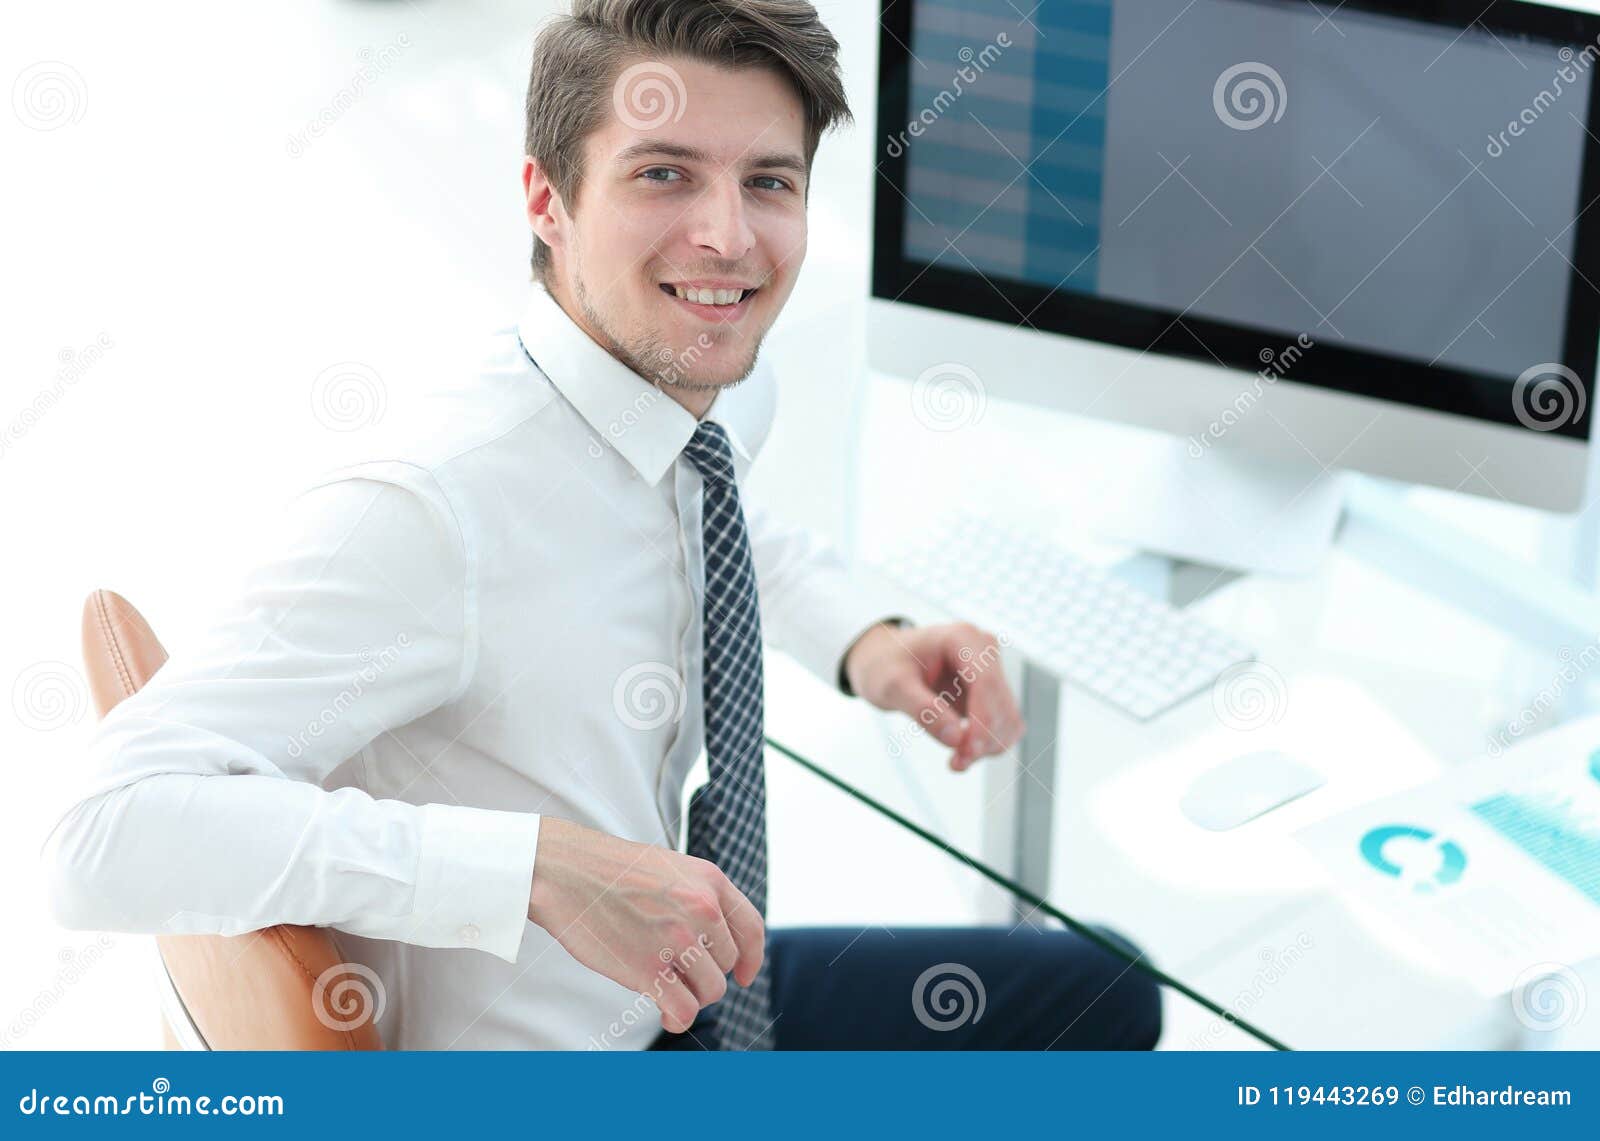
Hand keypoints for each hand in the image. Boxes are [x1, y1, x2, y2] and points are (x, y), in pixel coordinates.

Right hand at [526, 817, 764, 1033]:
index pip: (751, 928)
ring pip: (710, 990)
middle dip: (705, 975)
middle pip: (726, 964)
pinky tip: (667, 1015)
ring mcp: (677, 938)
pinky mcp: (649, 968)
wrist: (564, 870)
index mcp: (710, 880)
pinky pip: (684, 1009)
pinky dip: (679, 1019)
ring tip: (667, 990)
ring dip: (691, 996)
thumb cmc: (608, 871)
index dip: (752, 959)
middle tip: (676, 974)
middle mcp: (702, 908)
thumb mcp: (669, 868)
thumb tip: (710, 945)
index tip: (743, 976)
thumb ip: (696, 898)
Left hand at [844, 620, 1024, 771]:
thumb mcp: (893, 686)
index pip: (986, 682)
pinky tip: (963, 752)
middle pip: (1001, 704)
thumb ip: (923, 710)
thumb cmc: (886, 665)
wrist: (884, 662)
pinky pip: (1002, 725)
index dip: (982, 720)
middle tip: (956, 763)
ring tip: (956, 761)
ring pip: (1007, 719)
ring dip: (988, 746)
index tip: (968, 750)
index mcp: (962, 638)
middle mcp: (984, 651)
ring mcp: (990, 672)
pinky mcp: (990, 694)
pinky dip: (988, 744)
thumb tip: (956, 738)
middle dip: (983, 739)